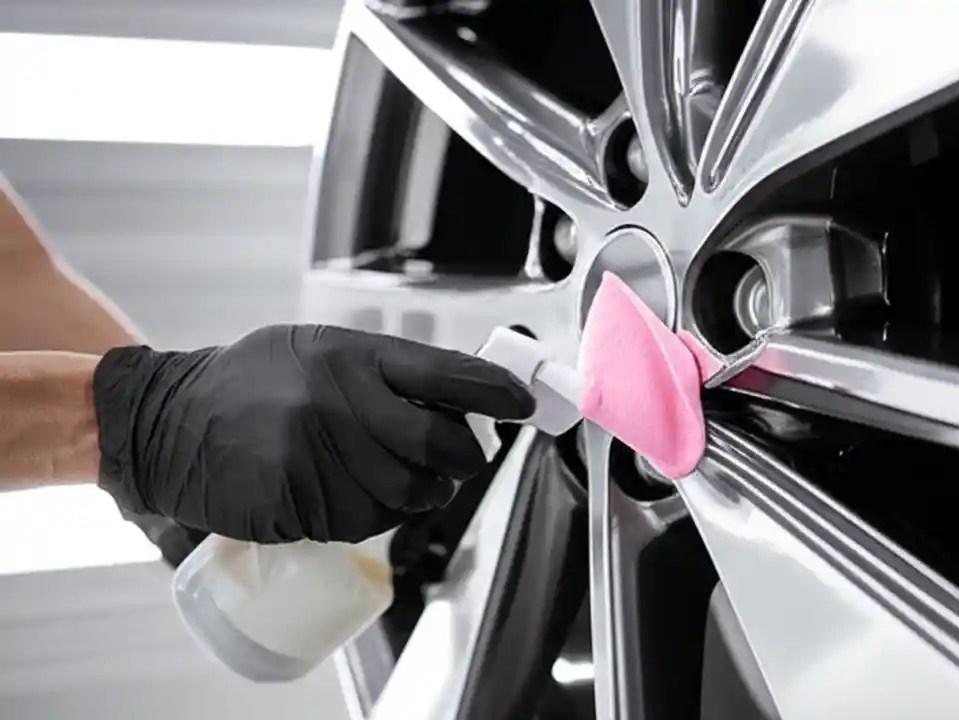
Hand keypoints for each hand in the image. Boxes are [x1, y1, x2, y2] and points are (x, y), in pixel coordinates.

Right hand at [93, 324, 533, 542]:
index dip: (495, 394)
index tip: (524, 407)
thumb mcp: (320, 350)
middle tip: (454, 461)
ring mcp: (317, 454)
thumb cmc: (254, 383)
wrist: (167, 421)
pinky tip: (344, 492)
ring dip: (417, 494)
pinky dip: (372, 516)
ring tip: (387, 476)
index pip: (446, 373)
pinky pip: (366, 523)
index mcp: (351, 355)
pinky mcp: (298, 501)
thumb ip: (388, 371)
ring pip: (409, 494)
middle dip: (461, 461)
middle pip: (441, 446)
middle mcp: (339, 401)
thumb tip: (467, 395)